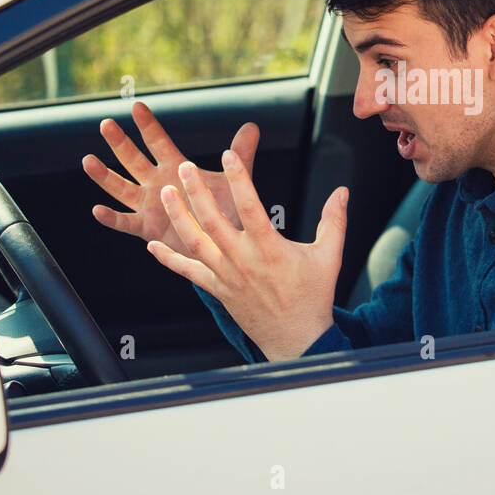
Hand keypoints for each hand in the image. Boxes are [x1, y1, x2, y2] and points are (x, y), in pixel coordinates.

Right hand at [83, 100, 259, 258]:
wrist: (225, 241)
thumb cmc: (227, 208)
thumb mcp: (233, 179)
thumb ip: (240, 153)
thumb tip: (253, 125)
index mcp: (176, 168)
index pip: (158, 142)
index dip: (148, 126)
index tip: (136, 106)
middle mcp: (157, 183)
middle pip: (134, 160)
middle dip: (120, 143)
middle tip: (105, 124)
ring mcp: (149, 206)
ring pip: (122, 188)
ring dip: (105, 176)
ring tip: (87, 160)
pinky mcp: (147, 228)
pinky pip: (125, 223)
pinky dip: (111, 218)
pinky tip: (97, 210)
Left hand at [146, 148, 348, 361]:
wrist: (297, 339)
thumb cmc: (314, 295)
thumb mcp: (330, 255)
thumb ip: (334, 220)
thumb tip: (342, 190)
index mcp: (270, 248)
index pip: (249, 206)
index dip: (238, 178)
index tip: (227, 155)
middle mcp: (243, 261)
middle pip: (213, 221)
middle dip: (196, 192)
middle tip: (184, 167)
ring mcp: (227, 277)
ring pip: (195, 243)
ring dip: (178, 217)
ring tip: (166, 193)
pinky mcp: (218, 290)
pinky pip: (188, 273)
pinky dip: (169, 260)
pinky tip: (152, 246)